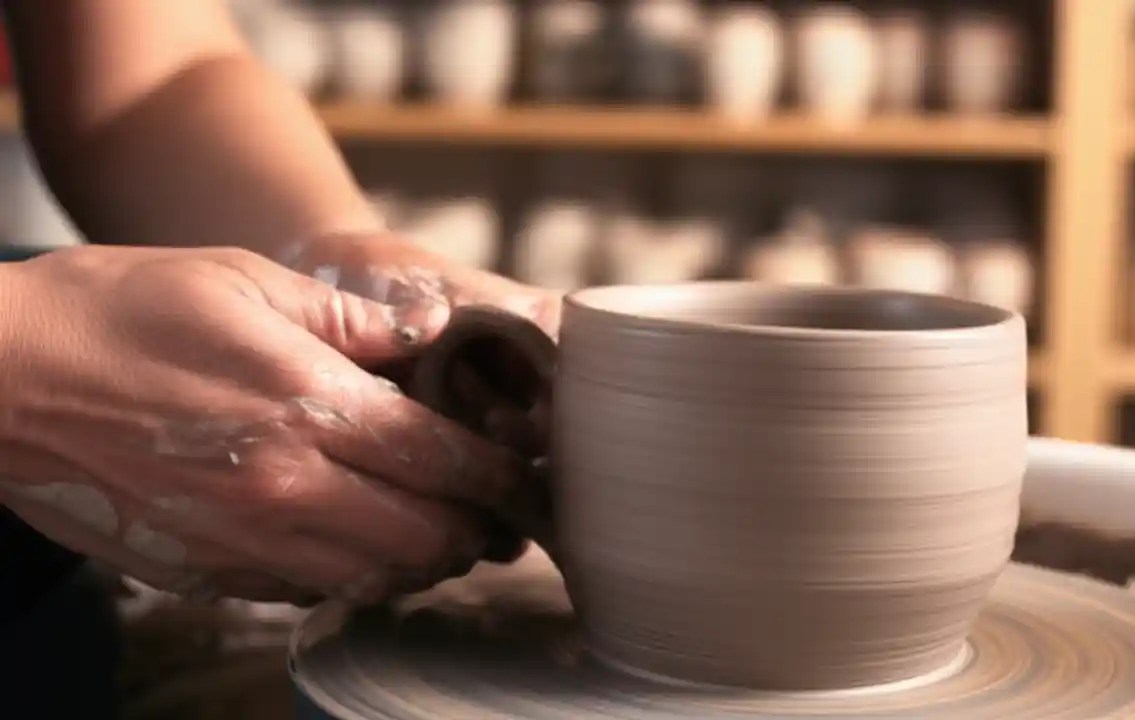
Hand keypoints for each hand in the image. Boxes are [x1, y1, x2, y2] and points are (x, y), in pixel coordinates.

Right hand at [0, 246, 542, 604]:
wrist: (1, 378)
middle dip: (476, 531)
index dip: (499, 478)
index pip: (442, 462)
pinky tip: (359, 547)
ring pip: (375, 578)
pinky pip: (307, 591)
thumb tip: (429, 330)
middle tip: (497, 516)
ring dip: (421, 562)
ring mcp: (243, 538)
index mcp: (307, 404)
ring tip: (441, 536)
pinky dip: (351, 577)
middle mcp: (286, 485)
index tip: (525, 479)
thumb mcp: (245, 279)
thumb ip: (351, 316)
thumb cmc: (122, 310)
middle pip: (425, 537)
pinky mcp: (206, 570)